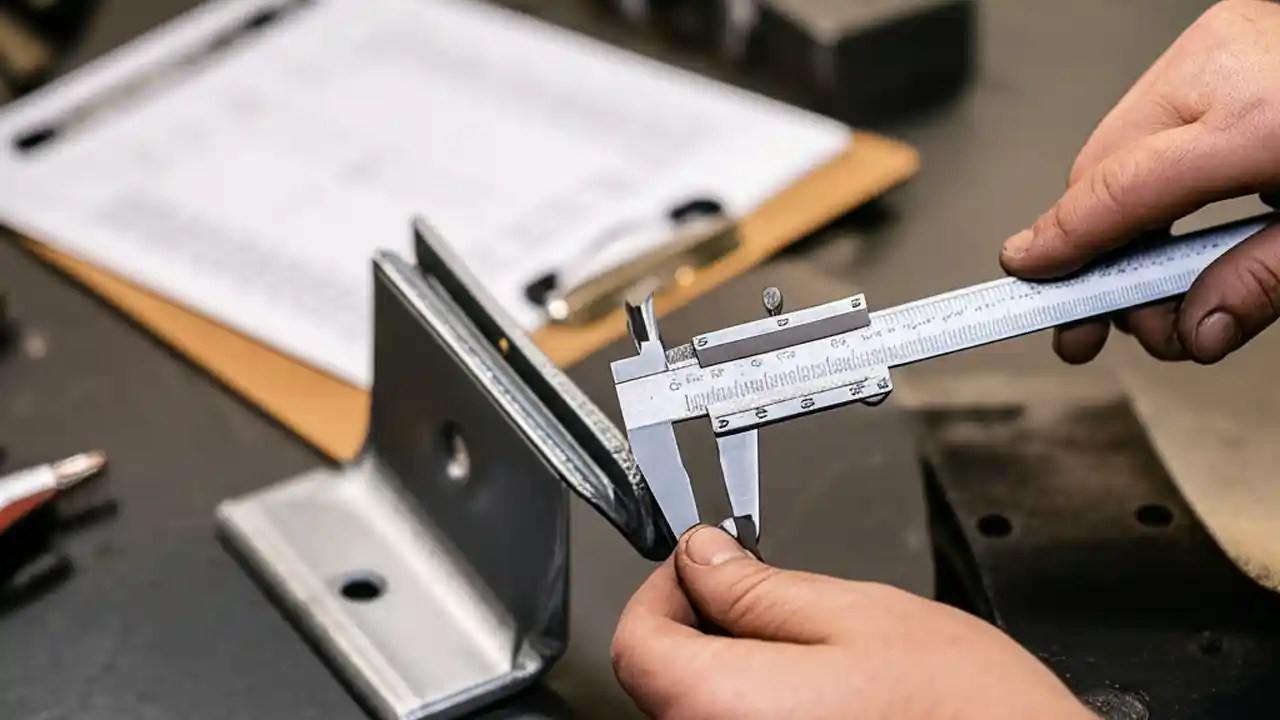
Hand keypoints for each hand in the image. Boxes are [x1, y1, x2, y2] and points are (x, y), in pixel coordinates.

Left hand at [611, 526, 1089, 718]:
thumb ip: (761, 585)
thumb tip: (703, 556)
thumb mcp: (861, 614)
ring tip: (817, 650)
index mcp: (724, 708)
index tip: (703, 564)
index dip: (663, 589)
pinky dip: (764, 703)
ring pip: (705, 708)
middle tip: (769, 595)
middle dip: (704, 624)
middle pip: (666, 679)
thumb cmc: (969, 713)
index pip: (636, 643)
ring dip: (738, 666)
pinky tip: (825, 693)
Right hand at [1000, 0, 1279, 364]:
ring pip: (1124, 141)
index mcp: (1261, 119)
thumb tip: (1199, 326)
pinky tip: (1188, 215)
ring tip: (1172, 278)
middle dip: (1104, 253)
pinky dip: (1160, 172)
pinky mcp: (1228, 36)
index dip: (1063, 244)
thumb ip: (1262, 283)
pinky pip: (1157, 114)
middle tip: (1120, 319)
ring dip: (1132, 217)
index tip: (1029, 277)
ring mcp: (1223, 39)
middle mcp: (1227, 65)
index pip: (1119, 192)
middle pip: (1106, 169)